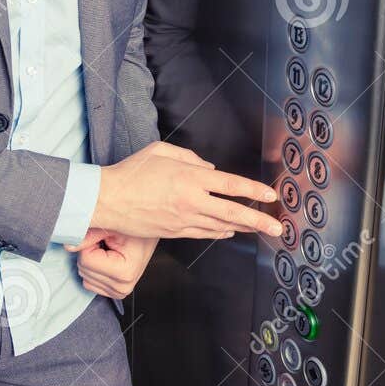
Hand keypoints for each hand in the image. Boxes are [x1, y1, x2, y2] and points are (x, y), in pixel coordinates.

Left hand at [66, 230, 159, 299]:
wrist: (150, 232)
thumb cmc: (135, 228)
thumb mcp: (111, 225)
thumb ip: (88, 235)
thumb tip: (68, 245)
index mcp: (125, 272)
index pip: (86, 260)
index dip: (90, 243)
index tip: (105, 237)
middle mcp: (123, 286)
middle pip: (83, 269)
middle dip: (90, 251)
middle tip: (108, 242)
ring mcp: (120, 291)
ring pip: (84, 276)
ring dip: (92, 260)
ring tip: (110, 250)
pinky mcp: (115, 292)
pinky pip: (89, 283)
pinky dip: (94, 269)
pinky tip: (109, 259)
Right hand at [89, 141, 282, 240]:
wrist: (107, 201)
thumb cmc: (130, 172)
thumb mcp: (160, 151)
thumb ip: (190, 158)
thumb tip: (210, 170)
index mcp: (190, 178)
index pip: (231, 186)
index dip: (254, 191)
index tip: (271, 195)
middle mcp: (191, 202)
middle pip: (233, 213)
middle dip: (259, 221)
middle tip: (278, 228)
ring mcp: (184, 220)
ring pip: (221, 226)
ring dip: (244, 228)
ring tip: (262, 231)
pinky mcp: (175, 232)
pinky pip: (204, 233)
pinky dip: (221, 233)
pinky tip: (231, 232)